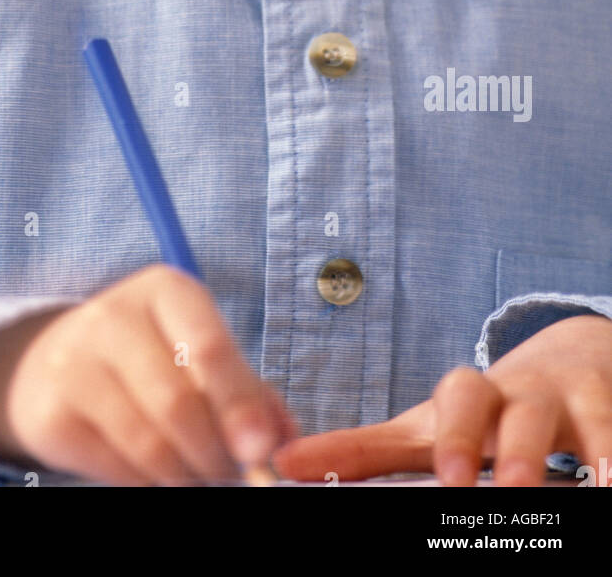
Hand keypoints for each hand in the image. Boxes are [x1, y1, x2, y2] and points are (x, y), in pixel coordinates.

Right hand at [0, 264, 298, 484]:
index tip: (262, 449)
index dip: (239, 402)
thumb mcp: (199, 351)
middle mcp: (113, 316)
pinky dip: (147, 482)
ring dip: (185, 475)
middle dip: (214, 454)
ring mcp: (73, 363)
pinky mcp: (49, 413)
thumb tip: (283, 441)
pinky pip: (115, 468)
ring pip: (148, 443)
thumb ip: (248, 390)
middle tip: (230, 474)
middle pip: (177, 402)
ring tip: (197, 474)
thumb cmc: (153, 355)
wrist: (55, 360)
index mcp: (164, 290)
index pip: (208, 346)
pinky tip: (155, 472)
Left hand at [272, 313, 611, 485]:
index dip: (455, 435)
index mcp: (471, 397)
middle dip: (515, 450)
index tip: (448, 477)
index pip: (458, 399)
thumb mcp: (429, 429)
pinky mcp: (611, 411)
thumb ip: (362, 450)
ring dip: (583, 453)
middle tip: (508, 489)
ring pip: (583, 419)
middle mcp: (523, 392)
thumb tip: (279, 463)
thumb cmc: (484, 412)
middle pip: (519, 410)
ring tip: (582, 495)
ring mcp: (573, 400)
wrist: (570, 361)